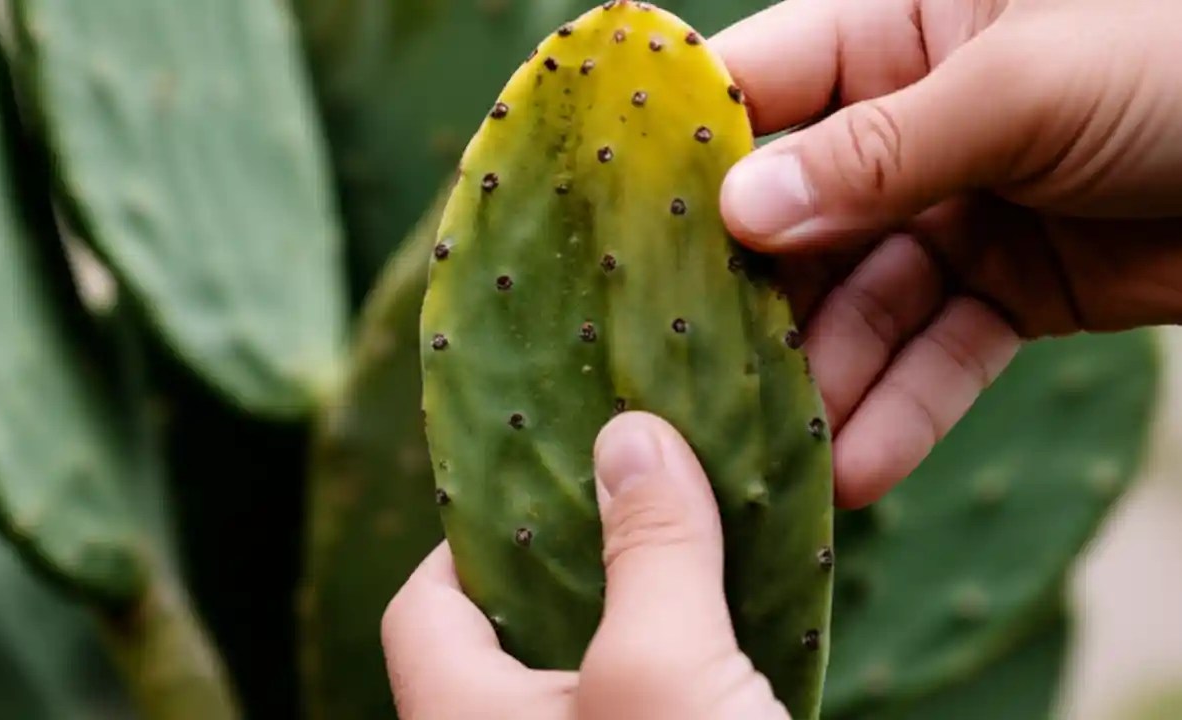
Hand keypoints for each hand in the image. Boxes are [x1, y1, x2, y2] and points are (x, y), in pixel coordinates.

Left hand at [381, 413, 789, 719]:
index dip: (469, 530)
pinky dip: (698, 646)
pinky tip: (758, 601)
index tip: (547, 473)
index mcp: (463, 717)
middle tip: (642, 474)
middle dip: (582, 542)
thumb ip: (649, 552)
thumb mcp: (663, 669)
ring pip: (607, 654)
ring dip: (655, 591)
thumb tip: (632, 436)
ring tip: (706, 517)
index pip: (423, 605)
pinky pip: (663, 693)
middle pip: (519, 623)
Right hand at [710, 0, 1181, 507]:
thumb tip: (741, 209)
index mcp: (905, 30)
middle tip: (686, 375)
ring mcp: (960, 209)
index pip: (764, 87)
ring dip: (820, 378)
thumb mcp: (1029, 87)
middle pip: (796, 216)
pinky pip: (940, 352)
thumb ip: (879, 152)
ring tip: (770, 449)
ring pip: (860, 302)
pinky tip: (855, 469)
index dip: (688, 154)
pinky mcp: (1013, 289)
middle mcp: (914, 123)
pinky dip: (902, 409)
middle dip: (750, 298)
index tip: (618, 229)